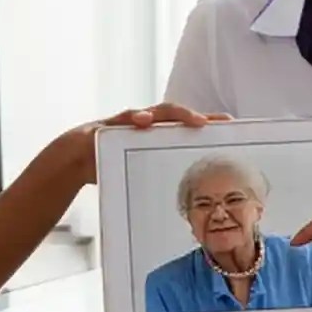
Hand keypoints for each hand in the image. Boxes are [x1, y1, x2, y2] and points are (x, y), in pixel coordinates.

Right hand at [46, 102, 230, 185]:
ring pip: (160, 112)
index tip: (233, 129)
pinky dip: (136, 118)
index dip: (209, 125)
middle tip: (220, 123)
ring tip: (195, 120)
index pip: (188, 126)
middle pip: (180, 116)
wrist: (79, 157)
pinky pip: (125, 118)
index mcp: (159, 134)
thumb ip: (162, 172)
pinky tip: (145, 121)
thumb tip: (190, 199)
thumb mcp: (143, 168)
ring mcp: (132, 120)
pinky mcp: (113, 123)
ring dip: (178, 114)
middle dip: (201, 117)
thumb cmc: (116, 162)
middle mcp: (150, 122)